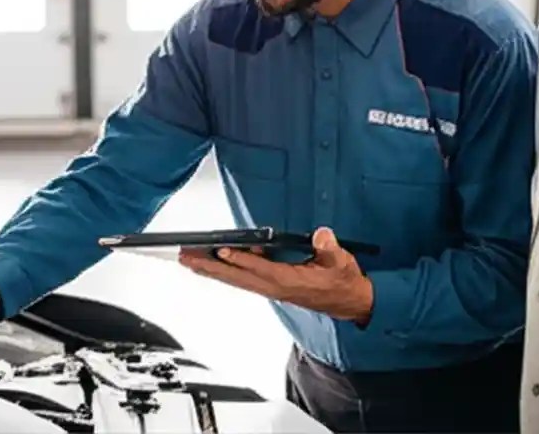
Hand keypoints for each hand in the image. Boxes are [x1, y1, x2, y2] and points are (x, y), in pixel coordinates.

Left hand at [178, 227, 373, 323]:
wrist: (351, 303)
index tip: (222, 251)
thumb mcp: (342, 263)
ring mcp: (272, 288)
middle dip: (211, 268)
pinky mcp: (272, 286)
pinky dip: (226, 272)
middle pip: (238, 277)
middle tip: (187, 257)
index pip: (261, 269)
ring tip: (189, 261)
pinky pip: (243, 279)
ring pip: (236, 280)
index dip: (241, 260)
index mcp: (290, 282)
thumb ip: (330, 250)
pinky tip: (213, 265)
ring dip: (212, 271)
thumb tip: (321, 236)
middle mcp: (276, 287)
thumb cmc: (343, 282)